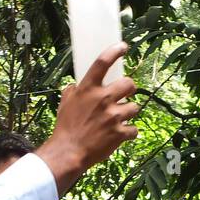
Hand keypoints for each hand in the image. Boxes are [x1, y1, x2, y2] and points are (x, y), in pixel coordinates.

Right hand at [37, 43, 138, 193]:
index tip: (123, 47)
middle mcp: (103, 99)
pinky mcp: (119, 133)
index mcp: (88, 89)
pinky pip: (134, 130)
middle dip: (130, 88)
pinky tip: (123, 134)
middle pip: (129, 84)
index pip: (103, 62)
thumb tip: (77, 86)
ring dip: (129, 112)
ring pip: (134, 107)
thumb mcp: (65, 103)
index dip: (115, 51)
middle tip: (126, 94)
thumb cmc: (65, 127)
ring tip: (121, 118)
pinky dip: (130, 132)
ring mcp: (113, 116)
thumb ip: (74, 91)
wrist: (68, 152)